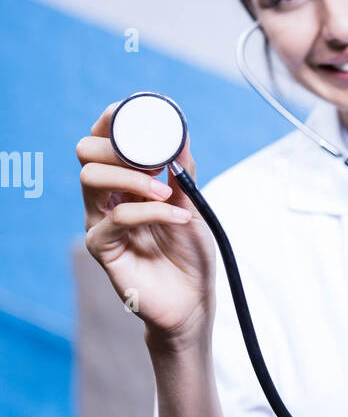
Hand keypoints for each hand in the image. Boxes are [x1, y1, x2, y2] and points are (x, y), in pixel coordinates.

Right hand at [77, 102, 215, 345]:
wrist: (193, 303)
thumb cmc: (190, 255)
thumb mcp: (193, 205)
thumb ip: (183, 172)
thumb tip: (180, 135)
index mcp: (124, 184)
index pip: (102, 142)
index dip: (110, 122)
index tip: (132, 114)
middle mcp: (107, 200)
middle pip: (86, 154)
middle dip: (117, 146)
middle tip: (152, 160)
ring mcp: (101, 223)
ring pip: (91, 179)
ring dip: (131, 177)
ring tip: (167, 193)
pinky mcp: (104, 249)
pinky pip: (115, 218)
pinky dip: (150, 212)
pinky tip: (178, 218)